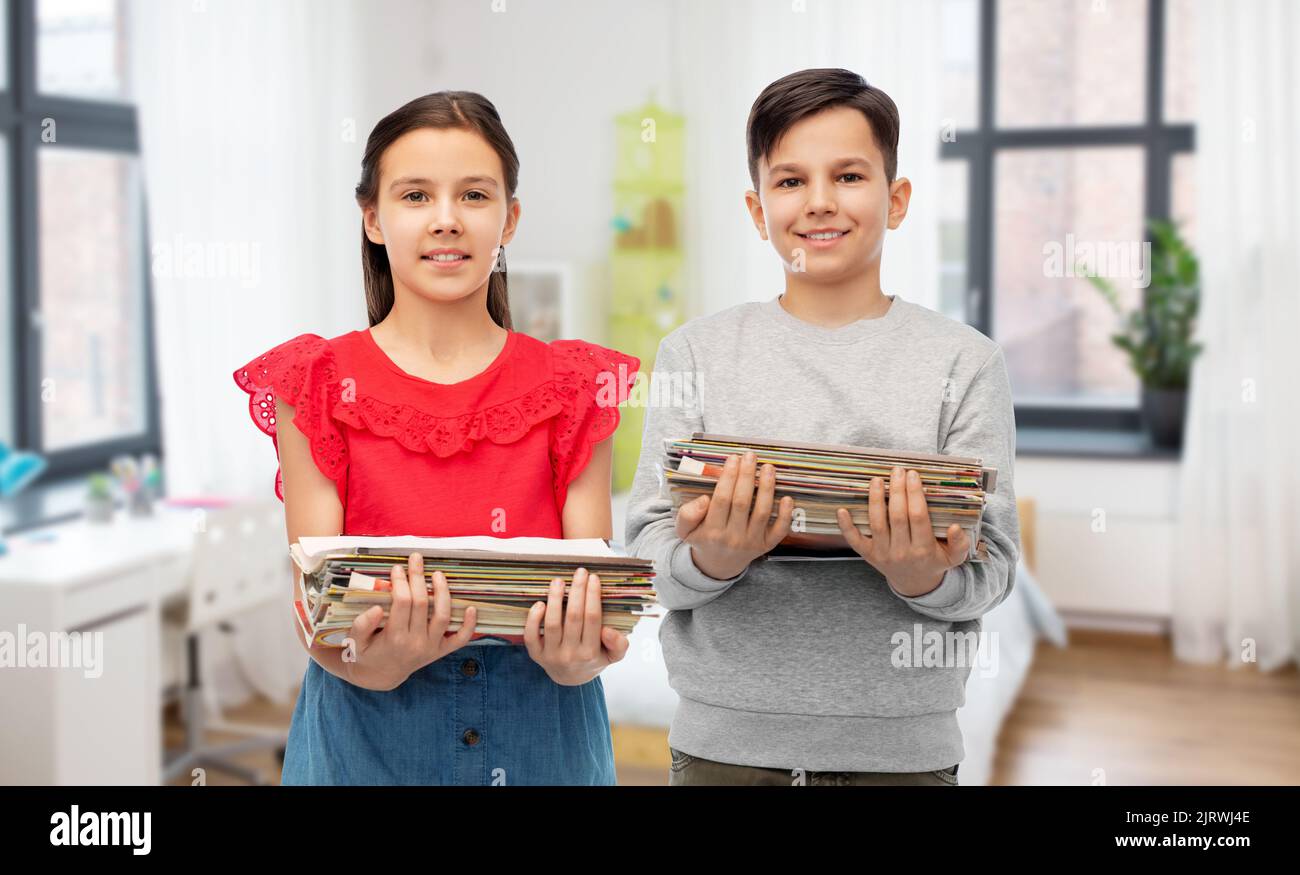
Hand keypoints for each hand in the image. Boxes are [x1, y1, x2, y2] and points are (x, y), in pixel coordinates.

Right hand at [343, 552, 478, 690]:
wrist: (379, 676)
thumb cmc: (365, 653)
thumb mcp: (354, 642)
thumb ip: (362, 625)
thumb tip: (377, 607)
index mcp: (394, 638)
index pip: (402, 603)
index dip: (401, 582)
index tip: (397, 568)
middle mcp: (416, 643)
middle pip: (422, 604)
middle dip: (418, 578)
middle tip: (416, 559)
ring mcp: (431, 648)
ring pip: (443, 616)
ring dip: (443, 593)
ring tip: (438, 574)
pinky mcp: (440, 651)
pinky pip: (460, 639)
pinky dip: (469, 625)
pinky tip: (471, 608)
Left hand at [523, 567, 629, 685]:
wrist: (570, 678)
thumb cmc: (594, 658)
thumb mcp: (613, 656)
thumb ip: (619, 644)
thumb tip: (607, 630)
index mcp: (591, 652)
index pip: (593, 618)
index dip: (593, 596)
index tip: (594, 578)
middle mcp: (570, 654)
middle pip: (574, 617)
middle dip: (577, 591)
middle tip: (580, 572)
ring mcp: (551, 655)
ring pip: (552, 624)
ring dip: (555, 599)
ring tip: (558, 581)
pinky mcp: (536, 654)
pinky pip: (531, 636)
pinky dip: (533, 619)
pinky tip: (540, 603)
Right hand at [675, 451, 794, 579]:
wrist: (719, 565)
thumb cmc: (703, 539)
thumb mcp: (684, 530)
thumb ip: (687, 514)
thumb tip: (705, 499)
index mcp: (712, 531)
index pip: (721, 499)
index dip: (728, 477)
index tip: (733, 459)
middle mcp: (732, 537)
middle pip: (742, 502)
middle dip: (747, 476)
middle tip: (750, 456)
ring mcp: (751, 542)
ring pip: (761, 512)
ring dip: (766, 488)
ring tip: (768, 468)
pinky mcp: (766, 546)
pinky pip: (779, 531)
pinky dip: (785, 515)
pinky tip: (787, 497)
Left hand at [835, 466, 970, 596]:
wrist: (914, 583)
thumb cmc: (934, 562)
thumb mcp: (954, 557)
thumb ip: (960, 543)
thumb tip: (955, 526)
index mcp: (924, 549)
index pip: (918, 516)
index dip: (914, 494)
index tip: (913, 475)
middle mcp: (901, 551)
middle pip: (897, 516)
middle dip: (897, 490)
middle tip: (897, 471)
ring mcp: (882, 553)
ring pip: (876, 523)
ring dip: (874, 499)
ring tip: (876, 479)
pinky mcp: (868, 555)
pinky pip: (854, 540)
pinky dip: (846, 526)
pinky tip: (841, 510)